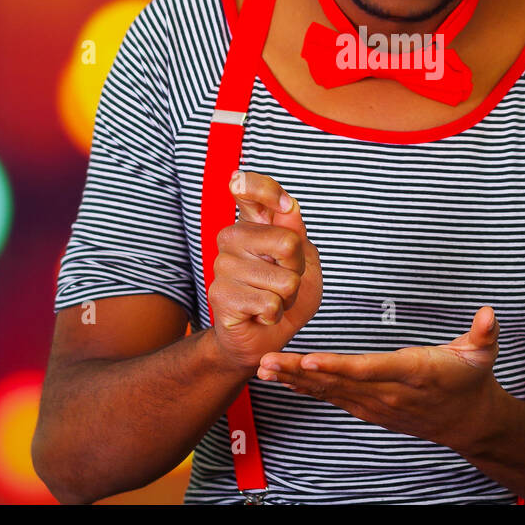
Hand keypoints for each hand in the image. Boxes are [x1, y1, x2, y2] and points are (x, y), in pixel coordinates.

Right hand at [208, 171, 321, 370]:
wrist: (266, 336)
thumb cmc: (285, 294)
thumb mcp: (304, 259)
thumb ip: (296, 230)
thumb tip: (287, 203)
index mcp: (252, 223)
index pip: (249, 189)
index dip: (265, 189)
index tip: (282, 204)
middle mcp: (232, 238)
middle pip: (287, 243)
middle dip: (297, 269)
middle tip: (283, 281)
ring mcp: (222, 265)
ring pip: (284, 280)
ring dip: (287, 297)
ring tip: (271, 298)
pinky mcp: (220, 294)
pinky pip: (270, 304)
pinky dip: (275, 314)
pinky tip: (260, 314)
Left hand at [256, 306, 509, 453]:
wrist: (470, 422)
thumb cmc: (471, 380)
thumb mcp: (483, 354)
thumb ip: (483, 332)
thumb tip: (488, 313)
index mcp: (412, 372)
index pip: (369, 368)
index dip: (337, 365)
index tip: (309, 358)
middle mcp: (389, 391)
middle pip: (338, 381)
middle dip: (299, 371)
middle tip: (267, 360)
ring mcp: (377, 403)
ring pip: (330, 392)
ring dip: (296, 380)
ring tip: (265, 368)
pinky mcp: (371, 409)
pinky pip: (334, 398)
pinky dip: (308, 389)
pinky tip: (286, 380)